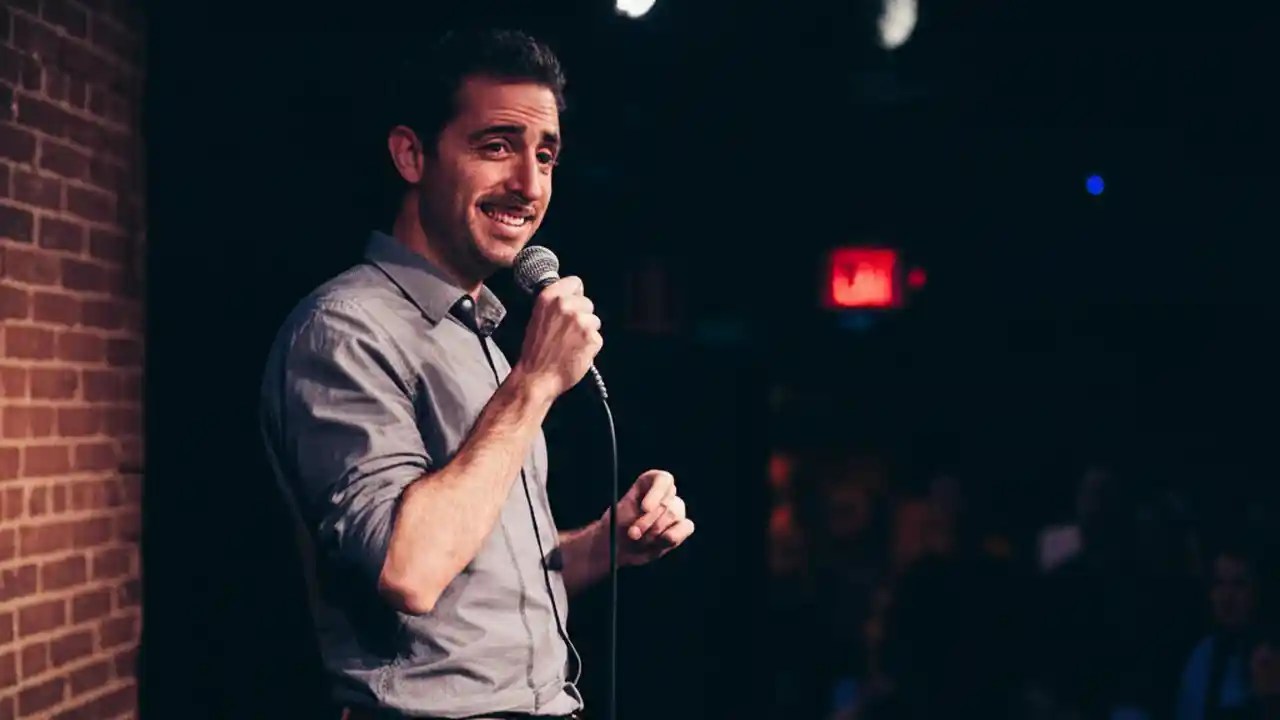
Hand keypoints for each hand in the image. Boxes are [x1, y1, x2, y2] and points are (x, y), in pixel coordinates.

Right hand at [515, 276, 601, 398]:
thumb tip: (571, 296)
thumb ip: (555, 304)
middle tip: (568, 332)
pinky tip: (576, 353)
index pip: (575, 282)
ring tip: (571, 344)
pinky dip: (590, 346)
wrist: (537, 377)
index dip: (575, 294)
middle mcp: (565, 305)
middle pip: (587, 302)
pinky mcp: (592, 337)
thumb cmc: (535, 351)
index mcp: (549, 297)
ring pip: (595, 320)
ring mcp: (580, 321)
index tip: (572, 304)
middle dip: (582, 315)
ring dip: (587, 332)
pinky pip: (598, 338)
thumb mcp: (537, 318)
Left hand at [609, 469, 694, 565]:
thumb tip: (647, 510)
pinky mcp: (682, 527)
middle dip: (648, 521)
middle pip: (665, 501)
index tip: (645, 508)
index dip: (656, 492)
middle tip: (633, 534)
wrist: (620, 549)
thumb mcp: (619, 516)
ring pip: (674, 515)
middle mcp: (665, 494)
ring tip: (640, 540)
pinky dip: (673, 537)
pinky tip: (658, 544)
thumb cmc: (617, 527)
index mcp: (649, 484)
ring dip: (654, 533)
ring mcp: (676, 510)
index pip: (662, 479)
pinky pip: (687, 527)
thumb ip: (633, 509)